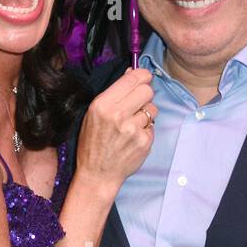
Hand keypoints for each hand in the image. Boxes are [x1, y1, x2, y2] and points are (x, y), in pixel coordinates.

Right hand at [75, 68, 156, 196]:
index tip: (144, 77)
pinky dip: (146, 130)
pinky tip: (134, 138)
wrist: (97, 174)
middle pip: (147, 90)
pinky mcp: (144, 142)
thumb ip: (113, 93)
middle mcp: (118, 115)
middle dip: (145, 94)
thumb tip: (132, 72)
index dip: (142, 75)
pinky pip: (153, 126)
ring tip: (132, 124)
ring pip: (153, 109)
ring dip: (146, 114)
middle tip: (138, 102)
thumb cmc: (93, 142)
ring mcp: (133, 129)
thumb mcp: (94, 114)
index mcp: (102, 105)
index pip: (132, 79)